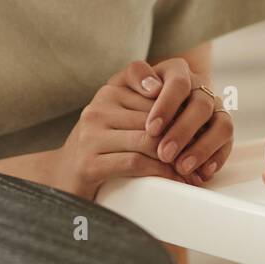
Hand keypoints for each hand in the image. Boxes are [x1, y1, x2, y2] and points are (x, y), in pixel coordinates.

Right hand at [53, 60, 204, 200]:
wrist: (61, 178)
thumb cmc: (100, 148)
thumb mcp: (121, 119)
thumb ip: (147, 106)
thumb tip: (194, 106)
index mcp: (108, 91)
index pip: (151, 83)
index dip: (176, 99)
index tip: (195, 116)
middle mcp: (97, 107)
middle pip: (154, 116)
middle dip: (183, 135)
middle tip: (204, 151)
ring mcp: (90, 134)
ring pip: (148, 139)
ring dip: (176, 158)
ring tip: (193, 171)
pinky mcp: (88, 162)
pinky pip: (135, 163)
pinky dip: (161, 172)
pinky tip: (175, 180)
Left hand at [141, 57, 233, 181]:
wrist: (144, 105)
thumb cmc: (134, 95)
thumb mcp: (127, 81)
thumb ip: (136, 76)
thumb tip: (152, 87)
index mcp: (178, 71)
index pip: (179, 83)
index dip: (167, 105)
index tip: (151, 129)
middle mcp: (201, 87)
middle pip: (202, 105)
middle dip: (183, 132)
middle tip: (164, 154)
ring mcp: (215, 108)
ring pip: (222, 124)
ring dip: (203, 148)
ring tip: (182, 167)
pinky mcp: (222, 128)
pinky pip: (228, 142)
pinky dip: (217, 158)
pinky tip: (202, 172)